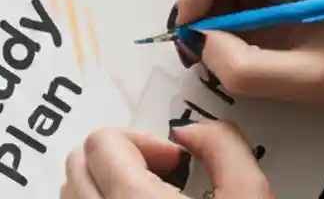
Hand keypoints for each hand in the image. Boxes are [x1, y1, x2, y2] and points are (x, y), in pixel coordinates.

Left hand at [62, 123, 271, 197]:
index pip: (101, 142)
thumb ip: (225, 148)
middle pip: (77, 163)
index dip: (139, 141)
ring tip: (147, 196)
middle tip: (161, 175)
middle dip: (117, 158)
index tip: (173, 160)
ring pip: (71, 192)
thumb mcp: (252, 198)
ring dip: (102, 183)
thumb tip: (191, 131)